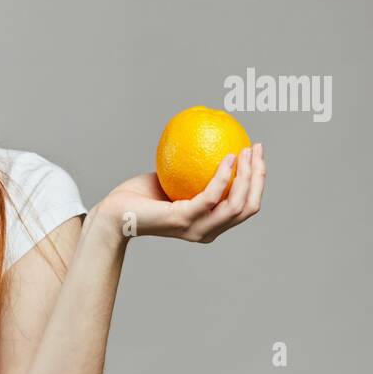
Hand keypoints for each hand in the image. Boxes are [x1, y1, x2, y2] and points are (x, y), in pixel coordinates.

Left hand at [101, 142, 265, 242]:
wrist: (113, 214)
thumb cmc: (140, 197)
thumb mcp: (173, 181)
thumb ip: (193, 170)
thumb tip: (211, 142)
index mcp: (209, 224)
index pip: (245, 207)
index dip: (257, 182)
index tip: (257, 155)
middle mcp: (207, 231)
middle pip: (248, 207)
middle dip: (259, 177)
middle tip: (257, 149)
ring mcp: (196, 228)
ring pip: (236, 204)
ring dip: (247, 175)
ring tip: (246, 151)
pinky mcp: (182, 219)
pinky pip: (211, 196)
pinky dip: (223, 176)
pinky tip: (227, 158)